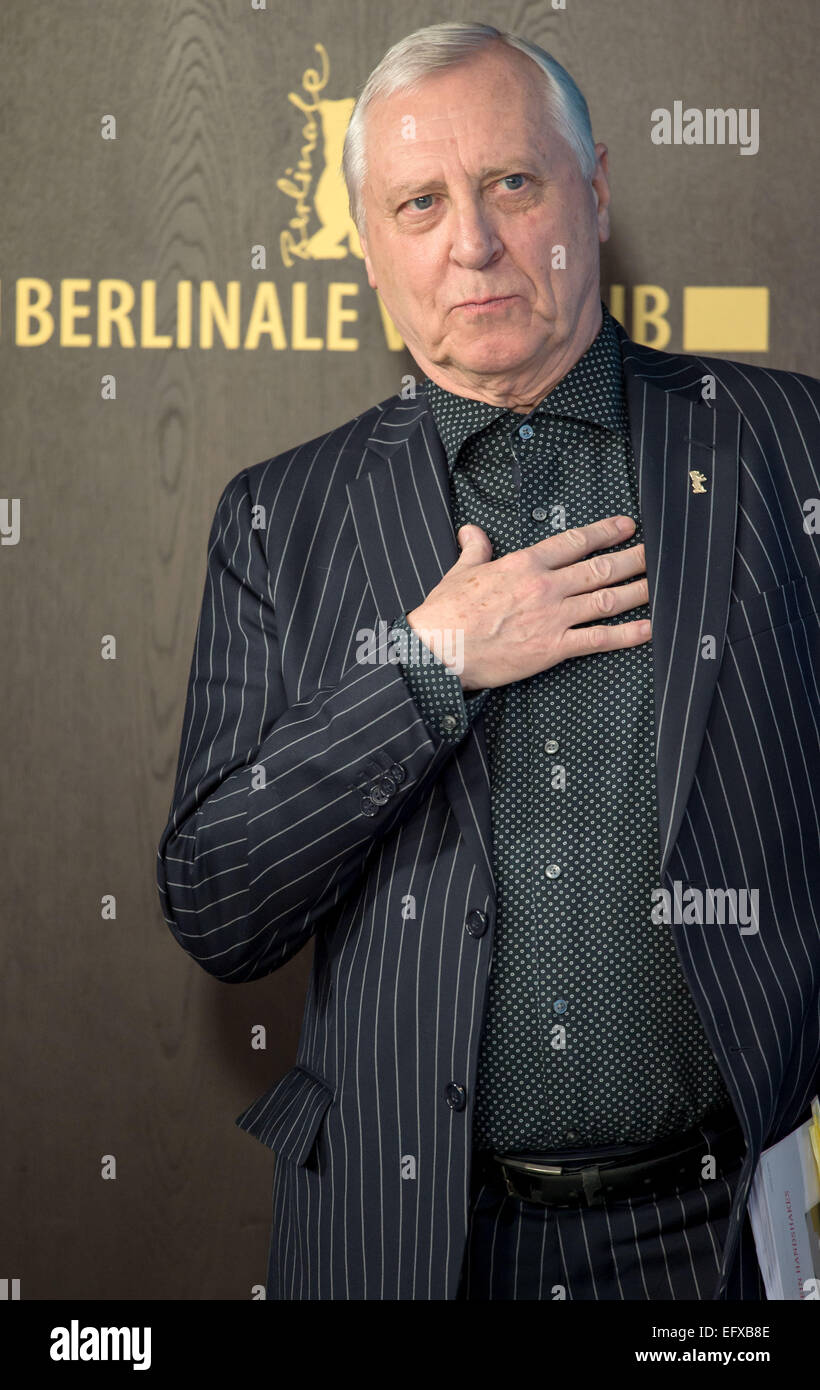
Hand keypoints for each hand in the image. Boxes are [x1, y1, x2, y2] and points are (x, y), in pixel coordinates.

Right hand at [405, 515, 650, 690]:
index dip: (605, 532)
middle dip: (633, 559)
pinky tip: (647, 630)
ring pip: (606, 599)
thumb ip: (474, 548)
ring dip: (637, 591)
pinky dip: (627, 635)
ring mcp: (552, 617)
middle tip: (655, 553)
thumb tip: (472, 531)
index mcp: (524, 563)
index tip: (626, 526)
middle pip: (600, 568)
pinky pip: (598, 639)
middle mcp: (545, 586)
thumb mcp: (460, 571)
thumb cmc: (446, 612)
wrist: (438, 649)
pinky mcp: (553, 648)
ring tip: (659, 584)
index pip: (574, 542)